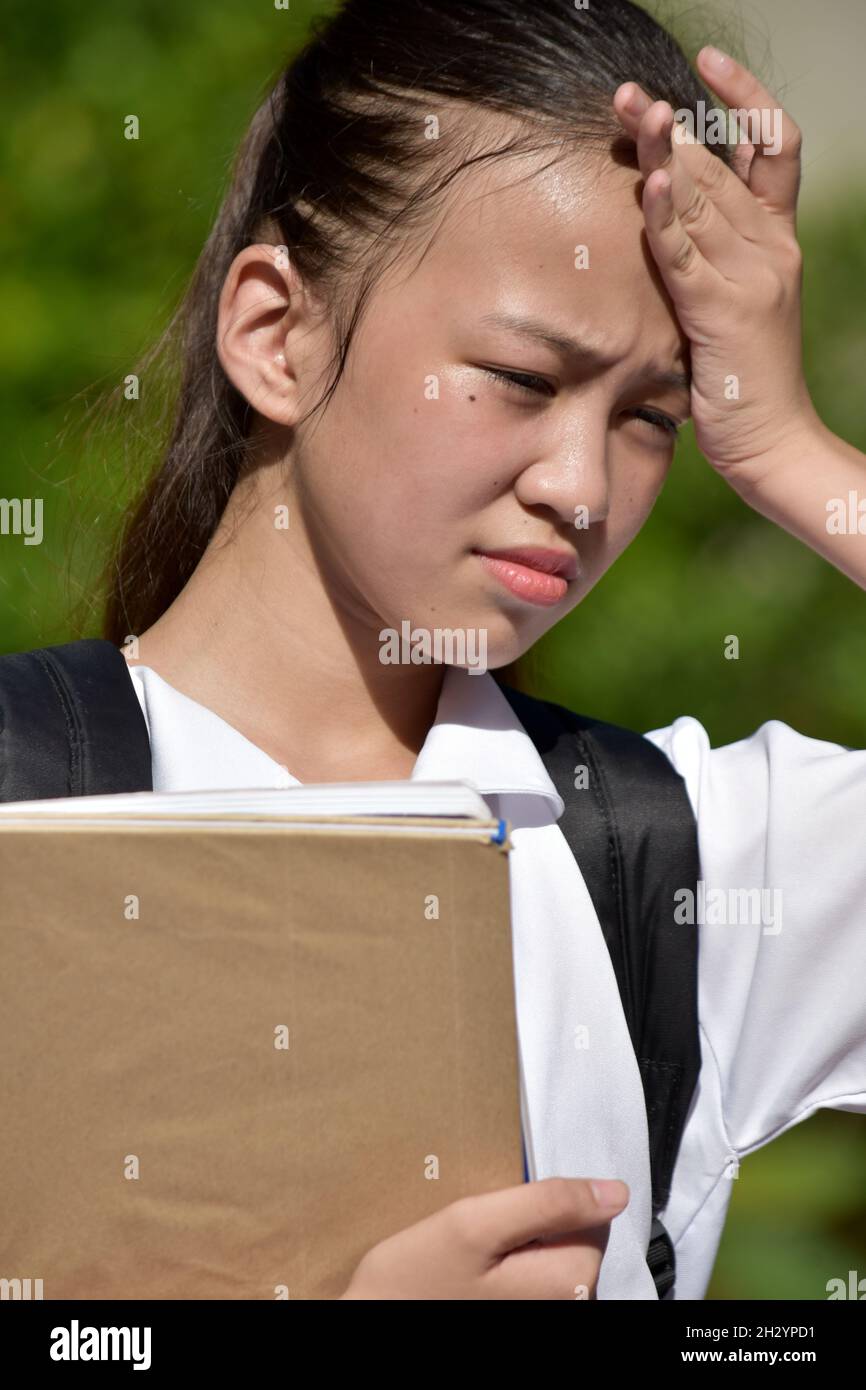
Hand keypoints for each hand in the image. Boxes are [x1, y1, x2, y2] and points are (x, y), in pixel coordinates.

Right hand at [338, 1176, 629, 1299]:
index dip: (547, 1202)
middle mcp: (568, 1308)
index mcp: (567, 1284)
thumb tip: (615, 1191)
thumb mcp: (473, 1222)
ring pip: (556, 1259)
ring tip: (477, 1257)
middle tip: (484, 1234)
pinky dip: (513, 1269)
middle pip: (578, 1240)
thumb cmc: (415, 1279)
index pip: (592, 1217)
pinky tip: (478, 1276)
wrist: (372, 1321)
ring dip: (523, 1247)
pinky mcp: (524, 1314)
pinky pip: (535, 1280)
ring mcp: (545, 1315)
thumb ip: (548, 1203)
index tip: (502, 1214)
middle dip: (537, 1226)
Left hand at [612, 46, 821, 493]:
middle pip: (721, 165)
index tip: (706, 64)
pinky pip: (686, 253)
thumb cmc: (741, 384)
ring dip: (663, 151)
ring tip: (632, 108)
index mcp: (775, 241)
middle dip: (673, 122)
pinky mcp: (724, 311)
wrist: (773, 443)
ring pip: (703, 198)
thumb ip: (703, 267)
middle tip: (627, 91)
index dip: (743, 100)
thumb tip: (658, 231)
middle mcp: (769, 248)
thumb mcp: (726, 311)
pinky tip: (645, 182)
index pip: (769, 149)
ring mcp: (751, 276)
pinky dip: (663, 216)